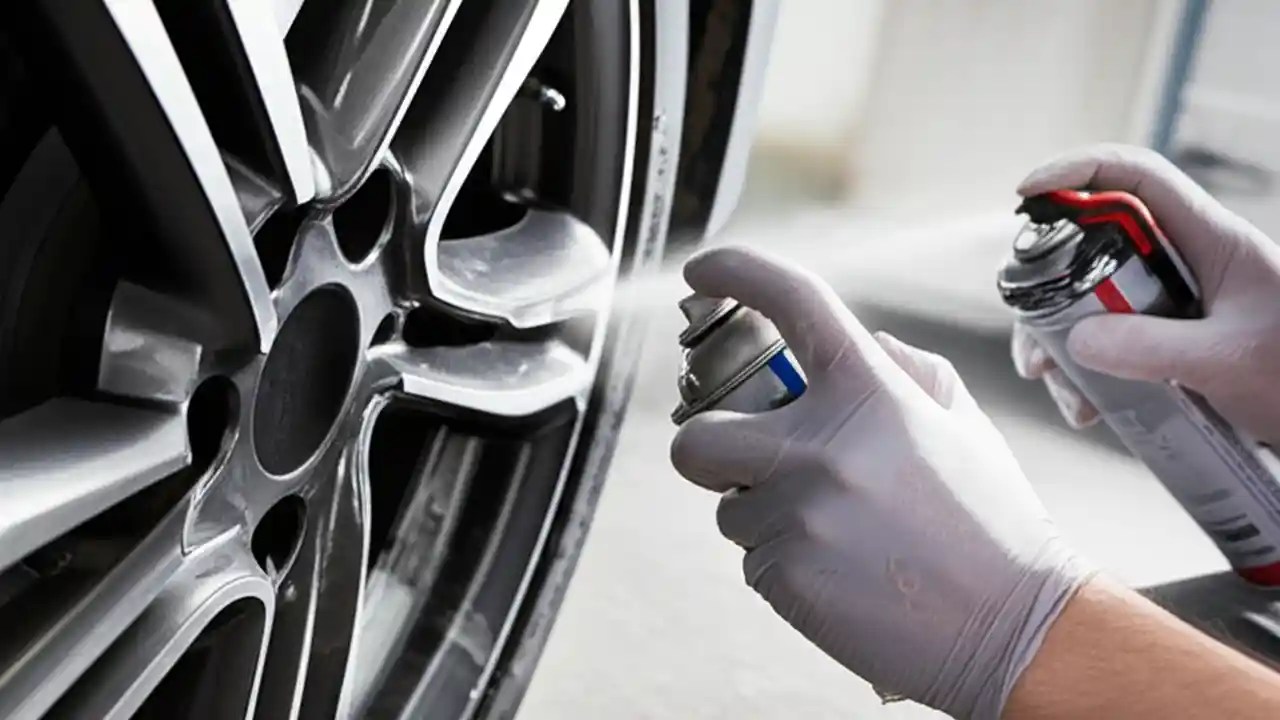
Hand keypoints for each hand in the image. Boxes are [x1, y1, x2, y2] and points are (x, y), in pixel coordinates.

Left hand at [670, 246, 1092, 718]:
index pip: (790, 300)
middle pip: (696, 436)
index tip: (701, 271)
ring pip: (728, 510)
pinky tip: (842, 571)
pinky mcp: (786, 576)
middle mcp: (822, 445)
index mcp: (871, 392)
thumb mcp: (965, 424)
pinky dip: (783, 563)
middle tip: (743, 460)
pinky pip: (752, 561)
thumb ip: (906, 369)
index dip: (733, 270)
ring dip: (763, 516)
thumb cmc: (993, 525)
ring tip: (837, 534)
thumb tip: (860, 337)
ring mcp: (799, 514)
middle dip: (708, 448)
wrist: (1017, 631)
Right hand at [1013, 144, 1279, 445]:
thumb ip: (1154, 348)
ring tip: (1062, 392)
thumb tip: (1075, 341)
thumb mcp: (1231, 360)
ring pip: (1083, 302)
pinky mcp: (1159, 344)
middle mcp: (1178, 263)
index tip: (1027, 193)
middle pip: (1088, 246)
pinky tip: (1086, 410)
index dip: (1077, 171)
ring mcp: (1165, 304)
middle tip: (1035, 339)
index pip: (1135, 177)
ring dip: (1057, 345)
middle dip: (1046, 289)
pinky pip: (1101, 345)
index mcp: (1208, 240)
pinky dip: (1080, 375)